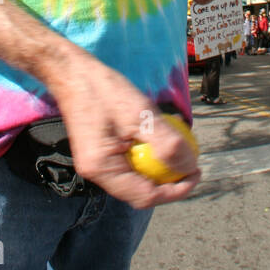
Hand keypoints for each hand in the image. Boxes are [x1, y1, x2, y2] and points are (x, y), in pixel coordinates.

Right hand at [51, 58, 200, 208]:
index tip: (195, 174)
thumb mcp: (142, 115)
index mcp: (102, 169)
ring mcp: (96, 164)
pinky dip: (147, 158)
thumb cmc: (104, 91)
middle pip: (140, 192)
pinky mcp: (99, 153)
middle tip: (191, 166)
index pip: (145, 196)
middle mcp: (96, 173)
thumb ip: (167, 144)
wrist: (74, 73)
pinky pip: (128, 165)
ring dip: (159, 171)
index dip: (175, 191)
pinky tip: (160, 142)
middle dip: (169, 184)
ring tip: (179, 154)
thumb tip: (189, 166)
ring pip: (135, 180)